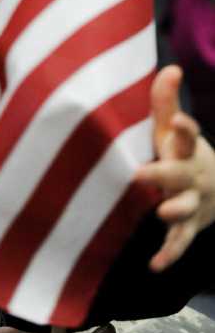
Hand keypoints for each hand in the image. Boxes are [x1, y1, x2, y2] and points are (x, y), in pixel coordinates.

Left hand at [134, 65, 214, 269]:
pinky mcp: (188, 226)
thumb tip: (171, 67)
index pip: (188, 135)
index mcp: (186, 148)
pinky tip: (155, 264)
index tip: (179, 120)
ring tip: (161, 212)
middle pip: (180, 173)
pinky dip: (170, 254)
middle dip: (164, 173)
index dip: (185, 127)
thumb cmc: (180, 151)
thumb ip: (165, 100)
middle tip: (140, 173)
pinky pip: (180, 242)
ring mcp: (192, 202)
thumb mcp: (171, 128)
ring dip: (175, 211)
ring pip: (185, 209)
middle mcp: (192, 175)